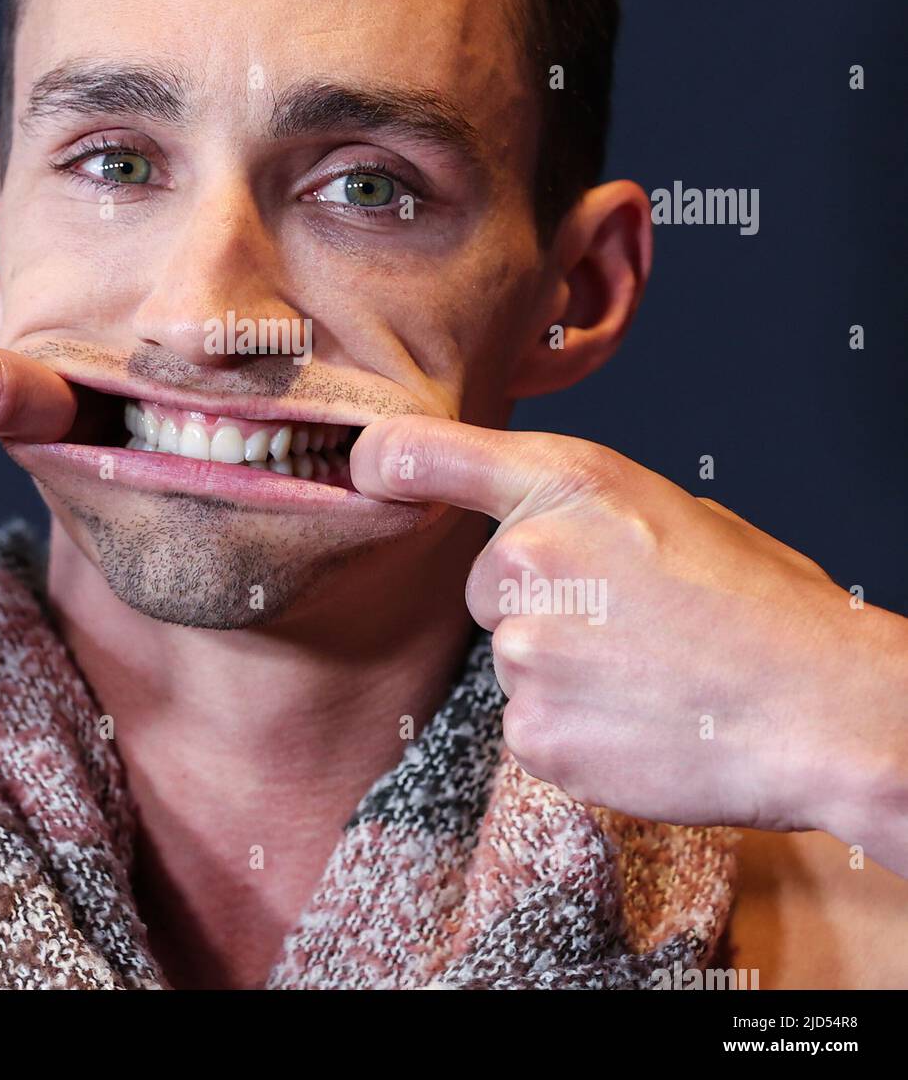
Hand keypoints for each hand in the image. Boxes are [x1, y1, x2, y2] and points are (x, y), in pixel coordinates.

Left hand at [351, 418, 907, 869]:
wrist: (825, 708)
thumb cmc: (761, 603)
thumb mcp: (667, 509)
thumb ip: (577, 508)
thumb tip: (522, 521)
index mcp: (568, 483)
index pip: (425, 455)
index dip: (382, 464)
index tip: (364, 472)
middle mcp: (528, 557)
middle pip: (485, 585)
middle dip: (539, 603)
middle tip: (628, 623)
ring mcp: (526, 651)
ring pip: (513, 657)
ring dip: (562, 670)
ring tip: (647, 674)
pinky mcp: (534, 733)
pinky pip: (528, 724)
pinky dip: (573, 728)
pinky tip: (637, 720)